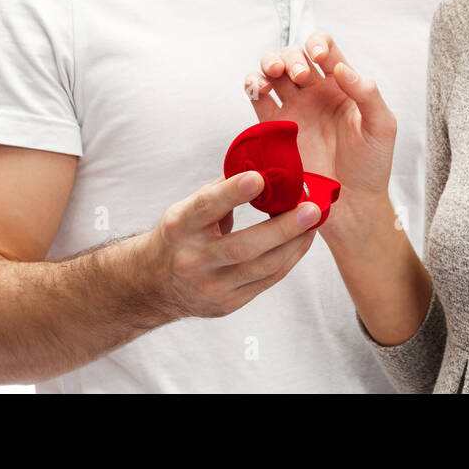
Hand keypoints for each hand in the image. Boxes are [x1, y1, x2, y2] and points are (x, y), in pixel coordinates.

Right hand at [151, 171, 320, 317]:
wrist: (153, 285)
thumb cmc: (179, 236)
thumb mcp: (186, 209)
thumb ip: (222, 190)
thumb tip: (262, 164)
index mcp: (179, 227)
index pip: (206, 207)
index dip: (233, 192)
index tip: (260, 177)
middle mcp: (192, 260)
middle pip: (243, 246)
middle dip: (283, 227)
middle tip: (312, 209)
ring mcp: (210, 287)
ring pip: (263, 267)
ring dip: (295, 242)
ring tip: (315, 220)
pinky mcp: (228, 304)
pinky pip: (268, 280)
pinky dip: (290, 257)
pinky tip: (303, 239)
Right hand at [242, 31, 397, 220]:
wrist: (350, 204)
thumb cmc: (372, 165)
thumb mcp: (382, 126)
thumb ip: (367, 93)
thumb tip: (342, 68)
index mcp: (341, 85)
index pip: (326, 48)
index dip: (318, 44)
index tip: (320, 59)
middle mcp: (315, 92)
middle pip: (294, 54)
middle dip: (292, 56)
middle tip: (299, 76)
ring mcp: (293, 108)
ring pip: (271, 70)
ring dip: (269, 63)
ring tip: (274, 76)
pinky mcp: (274, 128)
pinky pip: (257, 98)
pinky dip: (253, 85)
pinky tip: (259, 89)